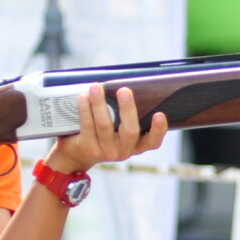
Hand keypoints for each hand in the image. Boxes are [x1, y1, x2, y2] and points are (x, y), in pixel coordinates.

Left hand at [43, 85, 168, 173]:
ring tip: (96, 87)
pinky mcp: (89, 149)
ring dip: (100, 103)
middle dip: (127, 109)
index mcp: (137, 145)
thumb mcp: (119, 129)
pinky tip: (83, 97)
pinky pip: (87, 126)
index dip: (159, 129)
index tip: (159, 114)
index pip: (153, 141)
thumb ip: (126, 114)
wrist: (79, 154)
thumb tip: (124, 85)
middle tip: (124, 90)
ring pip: (105, 125)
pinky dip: (85, 109)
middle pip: (130, 131)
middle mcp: (124, 151)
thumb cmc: (105, 133)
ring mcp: (107, 152)